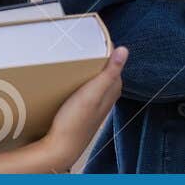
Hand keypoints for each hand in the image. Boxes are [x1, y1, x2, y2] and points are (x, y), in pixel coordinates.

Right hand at [38, 46, 126, 170]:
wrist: (60, 147)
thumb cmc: (76, 121)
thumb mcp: (93, 93)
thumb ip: (109, 72)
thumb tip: (124, 49)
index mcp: (114, 87)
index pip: (112, 59)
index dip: (103, 47)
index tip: (90, 38)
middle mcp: (108, 94)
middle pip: (102, 67)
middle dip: (93, 56)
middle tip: (77, 46)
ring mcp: (96, 101)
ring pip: (93, 77)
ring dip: (85, 68)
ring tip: (71, 58)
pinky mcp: (84, 107)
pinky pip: (84, 86)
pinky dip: (78, 79)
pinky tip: (68, 78)